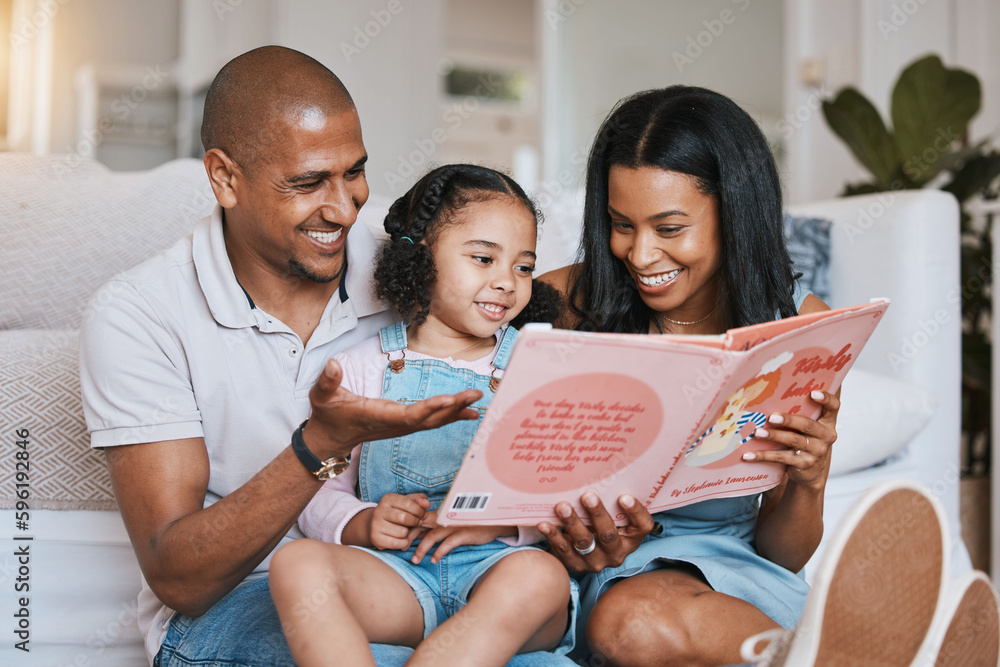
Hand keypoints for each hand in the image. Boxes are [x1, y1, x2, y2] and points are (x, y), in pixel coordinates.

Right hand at [303, 359, 481, 458]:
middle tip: (475, 395)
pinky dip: (452, 416)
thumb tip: (332, 364)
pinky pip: (432, 422)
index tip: (448, 400)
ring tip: (478, 402)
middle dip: (452, 407)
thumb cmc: (327, 416)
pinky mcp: (405, 425)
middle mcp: (394, 424)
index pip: (407, 415)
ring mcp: (401, 427)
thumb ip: (328, 380)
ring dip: (457, 411)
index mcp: (378, 416)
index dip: (428, 409)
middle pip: (428, 418)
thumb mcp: (321, 396)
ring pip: (433, 421)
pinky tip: (470, 412)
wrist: (330, 440)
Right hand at [369, 493, 431, 550]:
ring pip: (402, 533)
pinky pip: (397, 543)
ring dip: (409, 534)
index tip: (423, 514)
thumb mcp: (406, 502)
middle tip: (418, 523)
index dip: (420, 510)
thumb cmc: (397, 512)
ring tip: (406, 530)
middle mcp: (379, 510)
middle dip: (416, 522)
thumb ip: (418, 500)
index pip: (408, 503)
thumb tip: (427, 504)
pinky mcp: (376, 538)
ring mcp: (376, 525)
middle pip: (405, 518)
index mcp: (388, 498)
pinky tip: (402, 539)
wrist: (376, 524)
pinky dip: (404, 543)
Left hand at [411, 513, 510, 563]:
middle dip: (409, 538)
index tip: (400, 542)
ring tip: (415, 560)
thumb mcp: (454, 524)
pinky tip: (435, 560)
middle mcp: (445, 519)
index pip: (420, 520)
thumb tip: (424, 538)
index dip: (408, 530)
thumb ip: (440, 528)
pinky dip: (439, 552)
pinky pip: (448, 544)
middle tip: (401, 550)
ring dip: (421, 549)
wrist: (494, 522)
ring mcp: (454, 525)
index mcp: (441, 516)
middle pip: (422, 526)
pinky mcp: (463, 533)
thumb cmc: (472, 524)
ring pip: (432, 537)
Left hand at [537, 493, 654, 573]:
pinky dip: (553, 535)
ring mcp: (595, 561)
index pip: (642, 526)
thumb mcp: (612, 517)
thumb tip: (599, 469)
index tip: (624, 496)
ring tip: (562, 506)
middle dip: (597, 514)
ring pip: (584, 542)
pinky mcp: (575, 565)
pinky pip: (563, 550)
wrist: (582, 554)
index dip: (635, 512)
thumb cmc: (600, 526)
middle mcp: (615, 553)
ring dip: (572, 523)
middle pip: (609, 535)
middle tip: (587, 496)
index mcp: (631, 538)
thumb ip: (611, 501)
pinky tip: (545, 523)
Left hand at [742, 389, 838, 489]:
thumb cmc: (805, 440)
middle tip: (771, 417)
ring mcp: (817, 451)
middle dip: (789, 420)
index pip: (833, 407)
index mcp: (828, 422)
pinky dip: (763, 456)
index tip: (813, 393)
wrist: (809, 472)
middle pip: (808, 424)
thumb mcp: (807, 427)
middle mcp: (826, 436)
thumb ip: (799, 413)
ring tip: (758, 433)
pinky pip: (782, 458)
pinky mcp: (804, 464)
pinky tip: (749, 455)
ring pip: (794, 440)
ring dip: (774, 436)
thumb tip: (768, 396)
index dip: (826, 399)